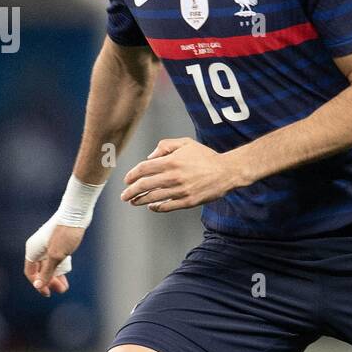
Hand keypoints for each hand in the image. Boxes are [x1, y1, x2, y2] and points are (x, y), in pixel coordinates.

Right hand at [24, 221, 82, 295]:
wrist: (76, 214)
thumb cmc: (65, 234)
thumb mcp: (56, 256)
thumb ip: (47, 272)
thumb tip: (38, 286)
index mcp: (33, 250)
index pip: (31, 272)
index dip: (38, 284)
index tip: (48, 293)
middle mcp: (37, 247)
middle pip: (40, 270)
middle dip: (49, 282)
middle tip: (61, 290)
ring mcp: (46, 244)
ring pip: (48, 264)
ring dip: (56, 276)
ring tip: (65, 287)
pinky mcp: (56, 242)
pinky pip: (54, 258)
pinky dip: (59, 267)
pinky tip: (66, 273)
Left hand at [120, 137, 239, 212]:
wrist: (226, 171)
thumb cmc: (206, 157)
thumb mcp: (186, 143)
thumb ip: (165, 146)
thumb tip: (150, 157)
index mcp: (171, 162)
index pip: (144, 169)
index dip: (132, 175)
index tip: (127, 180)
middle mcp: (173, 177)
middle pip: (144, 186)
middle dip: (130, 191)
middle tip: (124, 195)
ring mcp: (181, 191)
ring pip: (153, 198)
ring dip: (140, 200)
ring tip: (134, 202)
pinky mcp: (188, 201)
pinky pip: (167, 206)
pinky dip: (157, 207)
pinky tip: (151, 207)